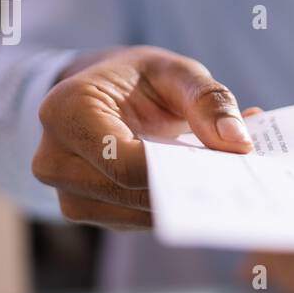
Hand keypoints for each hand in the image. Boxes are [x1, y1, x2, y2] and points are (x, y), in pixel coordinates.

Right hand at [32, 46, 261, 228]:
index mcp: (66, 112)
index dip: (177, 169)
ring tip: (220, 172)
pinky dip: (173, 205)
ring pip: (138, 214)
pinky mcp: (89, 212)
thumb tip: (238, 143)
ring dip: (184, 199)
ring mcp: (68, 192)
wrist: (106, 97)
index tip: (228, 161)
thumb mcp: (176, 72)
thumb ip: (209, 101)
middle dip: (186, 186)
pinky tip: (196, 184)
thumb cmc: (139, 80)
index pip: (123, 161)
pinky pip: (138, 220)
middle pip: (129, 194)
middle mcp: (54, 159)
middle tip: (238, 173)